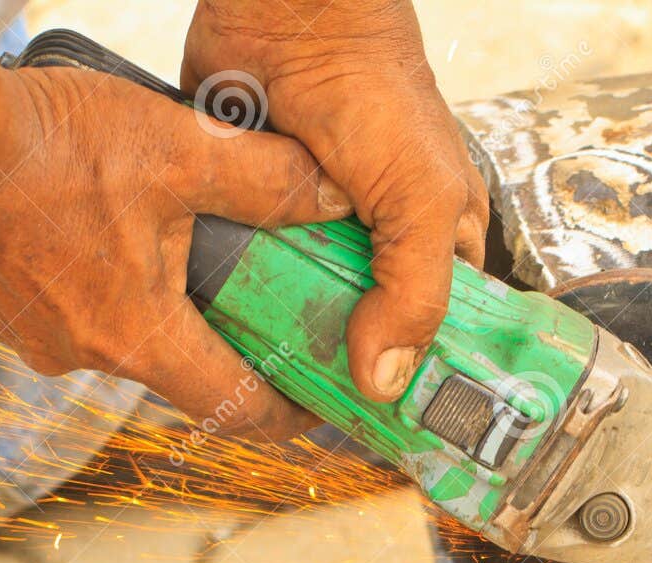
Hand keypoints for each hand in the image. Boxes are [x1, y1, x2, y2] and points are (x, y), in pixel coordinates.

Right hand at [0, 61, 355, 438]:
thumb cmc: (43, 146)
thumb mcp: (176, 149)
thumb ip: (263, 178)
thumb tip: (328, 197)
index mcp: (138, 338)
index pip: (231, 405)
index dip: (281, 412)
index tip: (310, 405)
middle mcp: (80, 355)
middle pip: (168, 361)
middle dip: (206, 330)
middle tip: (241, 288)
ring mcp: (23, 335)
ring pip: (104, 327)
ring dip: (133, 291)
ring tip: (146, 226)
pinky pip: (48, 302)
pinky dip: (75, 272)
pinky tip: (75, 216)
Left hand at [183, 0, 489, 400]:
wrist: (289, 17)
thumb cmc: (376, 93)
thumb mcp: (420, 200)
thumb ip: (412, 293)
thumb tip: (383, 383)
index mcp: (434, 242)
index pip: (437, 331)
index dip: (418, 380)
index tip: (389, 431)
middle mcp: (372, 244)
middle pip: (361, 332)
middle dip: (339, 373)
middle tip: (314, 424)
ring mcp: (309, 232)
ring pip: (297, 309)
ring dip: (279, 343)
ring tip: (258, 397)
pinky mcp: (252, 216)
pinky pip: (244, 275)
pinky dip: (233, 303)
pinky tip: (215, 345)